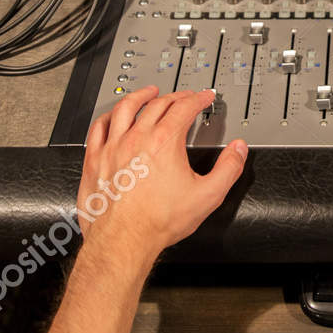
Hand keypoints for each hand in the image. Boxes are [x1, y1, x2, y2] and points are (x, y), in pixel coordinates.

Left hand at [74, 86, 247, 274]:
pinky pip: (99, 128)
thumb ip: (228, 169)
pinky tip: (112, 117)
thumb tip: (238, 150)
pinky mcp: (94, 160)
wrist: (124, 240)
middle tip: (183, 96)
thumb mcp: (207, 196)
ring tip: (149, 92)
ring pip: (125, 108)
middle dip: (174, 96)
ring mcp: (112, 147)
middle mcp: (136, 138)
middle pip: (157, 104)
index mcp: (164, 142)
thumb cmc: (157, 222)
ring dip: (140, 96)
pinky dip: (109, 117)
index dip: (197, 98)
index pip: (184, 108)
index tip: (203, 97)